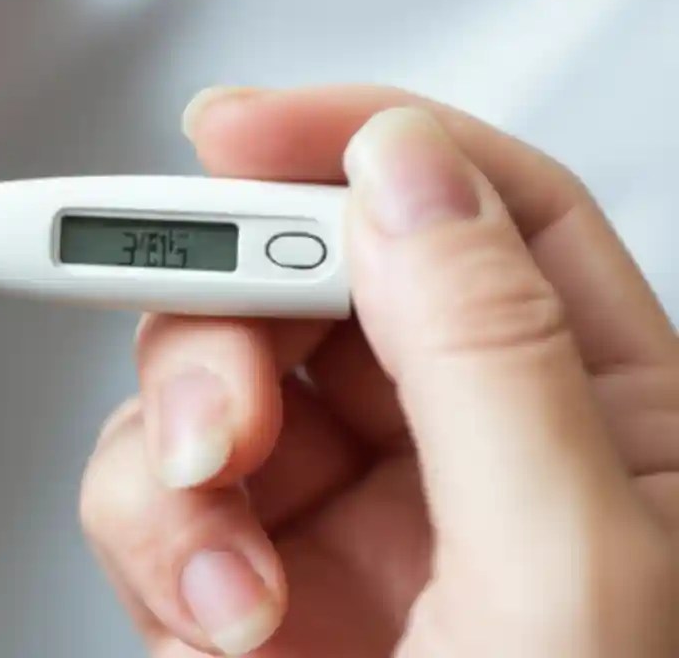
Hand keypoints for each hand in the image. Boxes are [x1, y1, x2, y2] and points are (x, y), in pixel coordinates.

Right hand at [80, 86, 678, 656]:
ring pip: (201, 381)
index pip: (480, 210)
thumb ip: (488, 351)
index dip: (355, 145)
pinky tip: (215, 622)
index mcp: (596, 418)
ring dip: (175, 453)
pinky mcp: (238, 573)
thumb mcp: (565, 568)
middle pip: (305, 282)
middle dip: (226, 322)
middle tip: (211, 403)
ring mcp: (341, 513)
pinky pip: (149, 491)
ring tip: (218, 563)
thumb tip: (398, 168)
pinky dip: (151, 544)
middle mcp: (456, 448)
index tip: (234, 137)